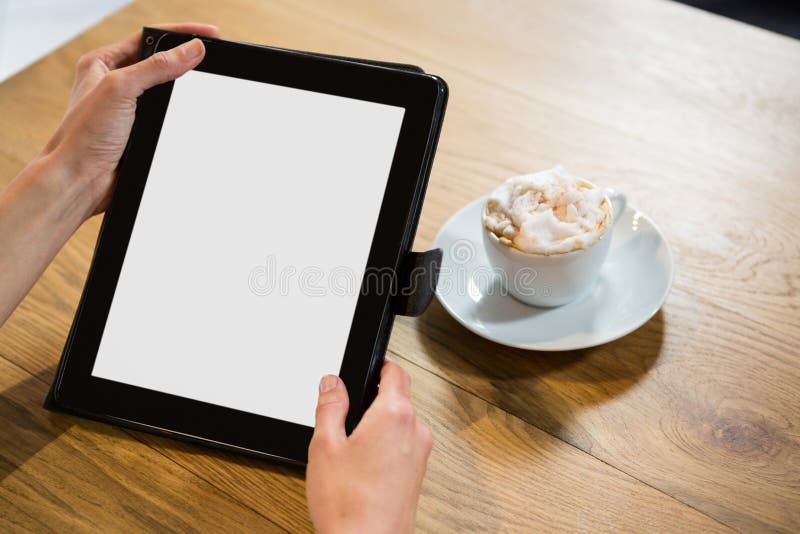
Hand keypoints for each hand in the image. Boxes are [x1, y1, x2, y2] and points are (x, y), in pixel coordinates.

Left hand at [0, 23, 217, 324]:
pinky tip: (194, 114)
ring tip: (206, 85)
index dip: (181, 34)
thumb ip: (157, 66)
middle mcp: (114, 84)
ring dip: (184, 92)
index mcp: (102, 63)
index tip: (210, 35)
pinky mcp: (140, 133)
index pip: (149, 38)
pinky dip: (182, 116)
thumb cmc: (84, 136)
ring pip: (166, 92)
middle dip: (186, 60)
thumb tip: (191, 50)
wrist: (80, 180)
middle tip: (214, 58)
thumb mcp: (121, 88)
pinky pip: (168, 118)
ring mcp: (129, 110)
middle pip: (160, 62)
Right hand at [306, 361, 432, 533]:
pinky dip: (387, 445)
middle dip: (375, 398)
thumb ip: (329, 406)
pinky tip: (364, 466)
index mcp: (395, 415)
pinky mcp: (419, 473)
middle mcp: (416, 430)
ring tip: (352, 447)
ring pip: (402, 422)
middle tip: (348, 413)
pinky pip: (404, 445)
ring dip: (381, 425)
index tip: (369, 366)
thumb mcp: (324, 446)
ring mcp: (421, 454)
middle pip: (399, 397)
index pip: (395, 372)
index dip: (380, 365)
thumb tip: (332, 383)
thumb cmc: (348, 505)